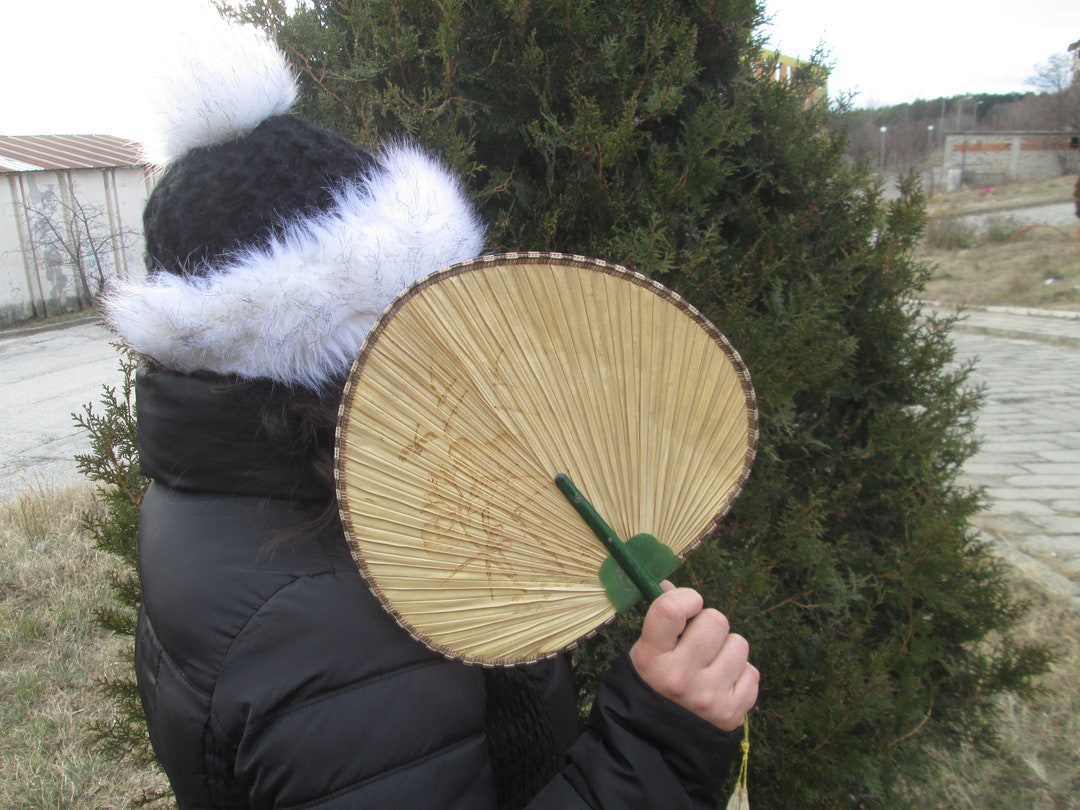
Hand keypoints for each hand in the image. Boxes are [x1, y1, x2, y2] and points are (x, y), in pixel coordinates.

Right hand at [629, 583, 757, 731]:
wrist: (657, 740)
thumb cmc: (653, 683)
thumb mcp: (646, 650)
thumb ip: (663, 618)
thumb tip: (672, 586)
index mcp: (652, 657)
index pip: (671, 609)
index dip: (686, 598)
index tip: (689, 606)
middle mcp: (680, 678)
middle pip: (716, 620)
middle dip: (710, 625)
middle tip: (699, 642)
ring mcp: (709, 698)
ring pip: (740, 644)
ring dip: (728, 649)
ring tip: (711, 665)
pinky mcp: (732, 714)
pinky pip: (752, 672)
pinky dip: (740, 675)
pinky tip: (722, 684)